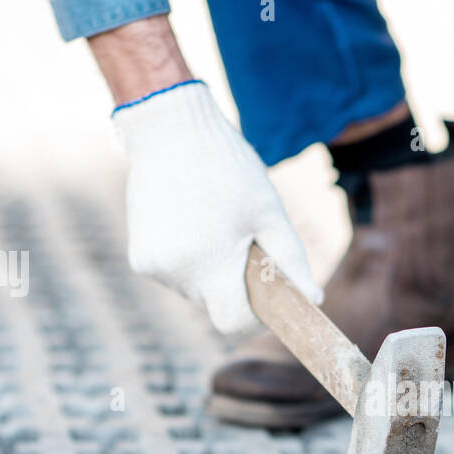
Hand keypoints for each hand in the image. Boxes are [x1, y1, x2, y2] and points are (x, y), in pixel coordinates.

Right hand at [114, 80, 319, 333]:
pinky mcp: (139, 258)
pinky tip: (192, 225)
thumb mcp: (269, 212)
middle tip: (243, 244)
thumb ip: (292, 261)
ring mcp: (152, 266)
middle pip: (215, 308)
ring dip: (212, 273)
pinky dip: (190, 262)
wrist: (170, 130)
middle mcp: (174, 271)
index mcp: (209, 262)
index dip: (255, 317)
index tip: (267, 296)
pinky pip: (176, 277)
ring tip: (214, 227)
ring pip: (196, 293)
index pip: (233, 322)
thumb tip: (314, 299)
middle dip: (235, 288)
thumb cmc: (229, 168)